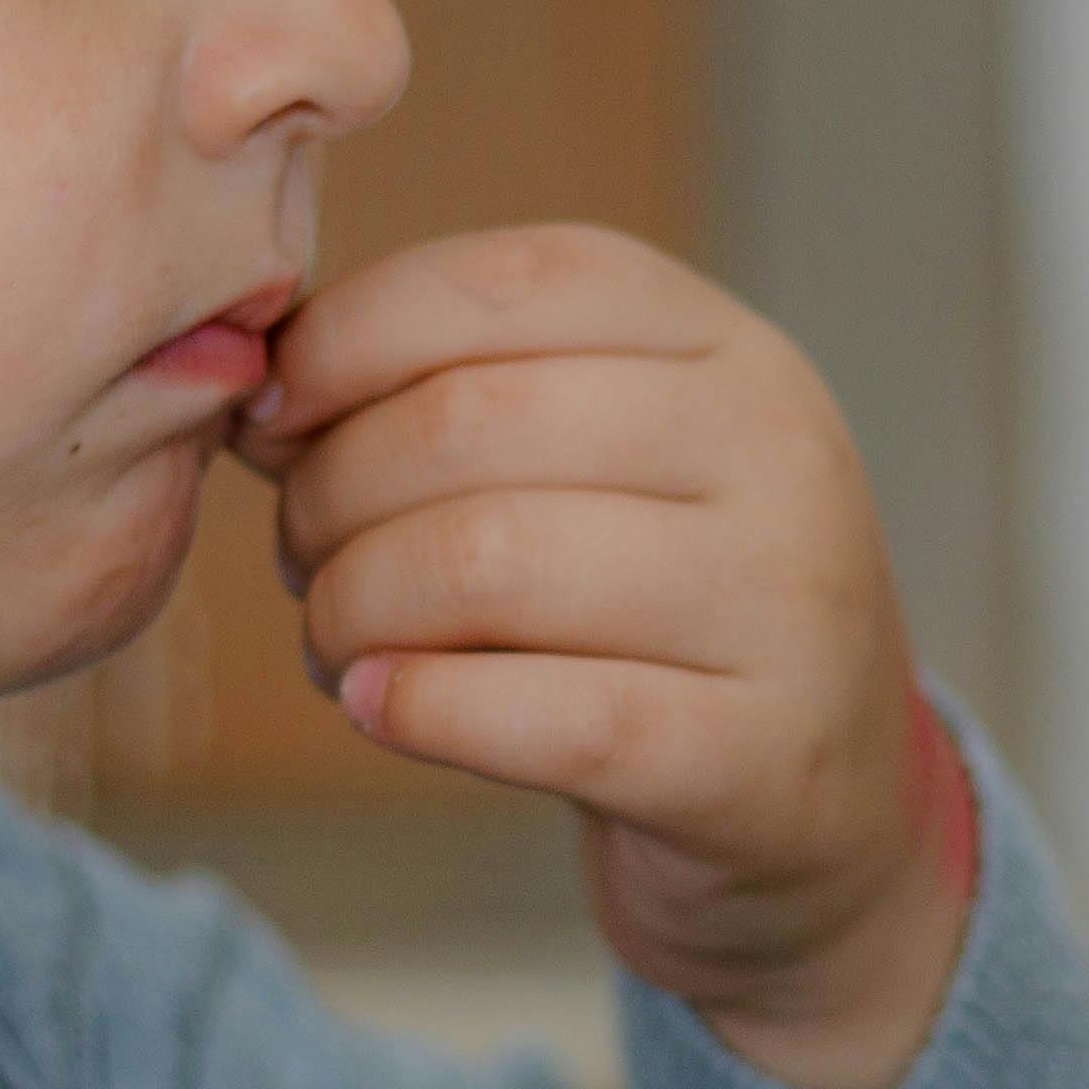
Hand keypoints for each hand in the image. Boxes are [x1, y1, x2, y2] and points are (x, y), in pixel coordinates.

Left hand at [236, 225, 973, 1088]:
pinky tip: (378, 707)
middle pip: (474, 421)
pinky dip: (421, 710)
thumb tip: (260, 391)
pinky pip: (546, 717)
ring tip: (336, 642)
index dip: (351, 336)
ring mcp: (782, 604)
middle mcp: (776, 451)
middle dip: (331, 492)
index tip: (274, 415)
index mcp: (728, 348)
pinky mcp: (753, 757)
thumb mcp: (601, 465)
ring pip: (489, 562)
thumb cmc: (660, 614)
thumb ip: (456, 397)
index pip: (509, 281)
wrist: (828, 807)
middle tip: (303, 556)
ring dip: (355, 606)